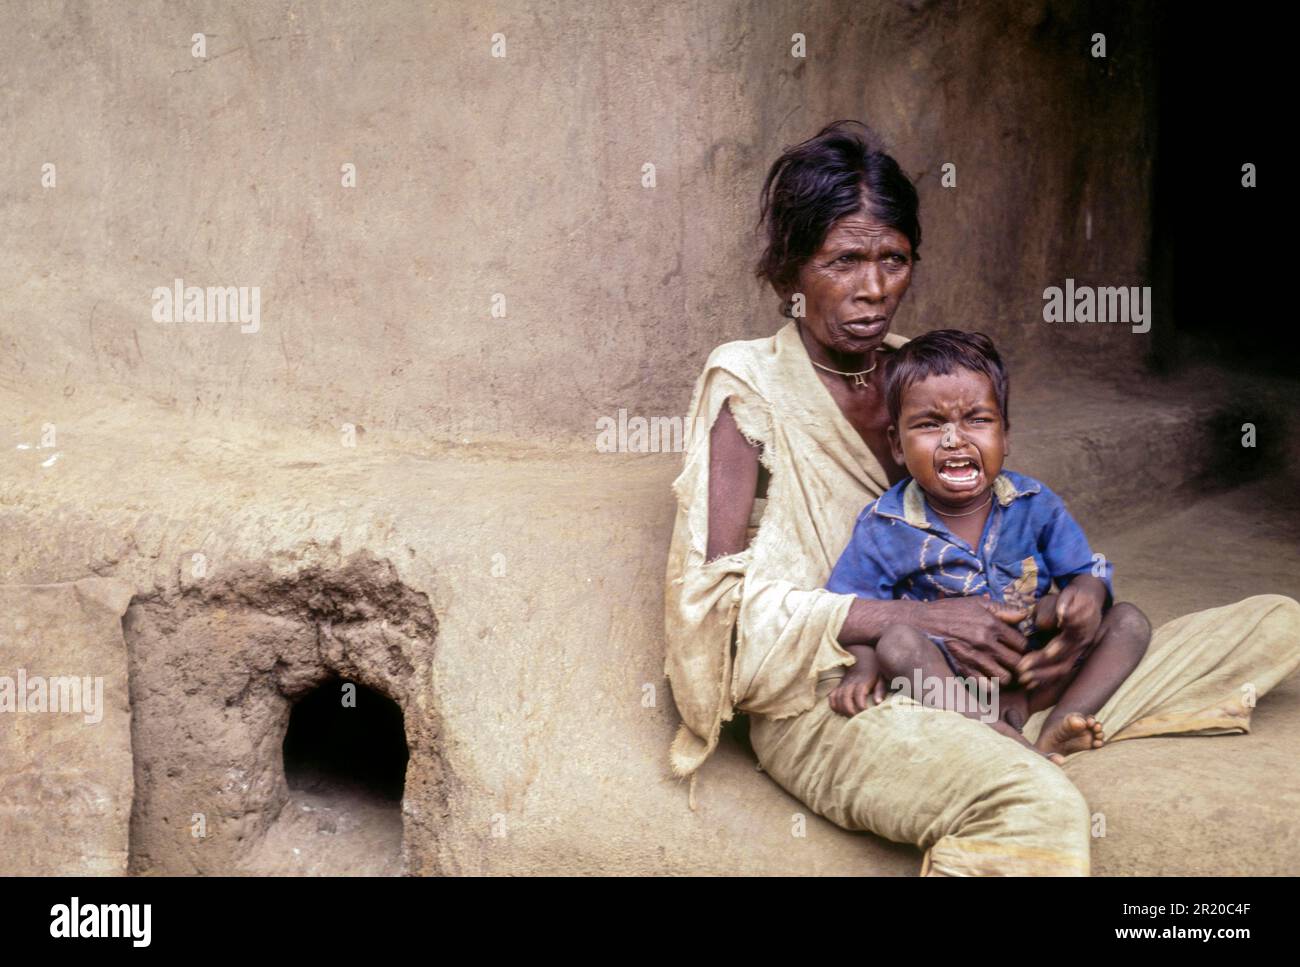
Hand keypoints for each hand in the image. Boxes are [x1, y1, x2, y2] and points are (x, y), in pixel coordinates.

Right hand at [829, 647, 886, 716]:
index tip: (866, 713)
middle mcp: (851, 682)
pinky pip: (832, 695)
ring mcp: (843, 683)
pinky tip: (839, 710)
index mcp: (863, 681)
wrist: (862, 653)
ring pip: (837, 698)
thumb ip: (880, 690)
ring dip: (841, 709)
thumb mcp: (882, 676)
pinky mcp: (839, 684)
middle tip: (856, 718)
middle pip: (845, 698)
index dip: (861, 706)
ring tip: (849, 716)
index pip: (859, 695)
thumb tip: (878, 703)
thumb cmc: (875, 667)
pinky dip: (833, 704)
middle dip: (849, 710)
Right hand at [911, 596, 1028, 684]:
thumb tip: (1024, 615)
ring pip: (1005, 678)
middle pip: (1018, 663)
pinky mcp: (962, 669)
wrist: (919, 622)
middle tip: (1014, 664)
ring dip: (1006, 677)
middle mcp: (985, 643)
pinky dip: (990, 686)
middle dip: (1019, 665)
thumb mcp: (975, 603)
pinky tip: (987, 680)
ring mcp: (974, 658)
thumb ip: (1002, 608)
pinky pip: (986, 686)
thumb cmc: (949, 611)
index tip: (1017, 649)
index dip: (1023, 648)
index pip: (1022, 643)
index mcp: (992, 625)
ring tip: (1001, 672)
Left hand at [1017, 580, 1104, 688]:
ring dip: (1042, 677)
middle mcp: (1081, 644)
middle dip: (1040, 670)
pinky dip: (1046, 680)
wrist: (1088, 600)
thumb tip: (1059, 616)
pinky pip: (1060, 671)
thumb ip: (1062, 604)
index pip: (1062, 647)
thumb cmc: (1071, 597)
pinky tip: (1030, 684)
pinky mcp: (1072, 656)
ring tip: (1022, 680)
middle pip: (1061, 662)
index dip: (1044, 656)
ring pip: (1062, 670)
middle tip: (1019, 672)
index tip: (1025, 661)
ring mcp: (1078, 652)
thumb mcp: (1066, 595)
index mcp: (1080, 630)